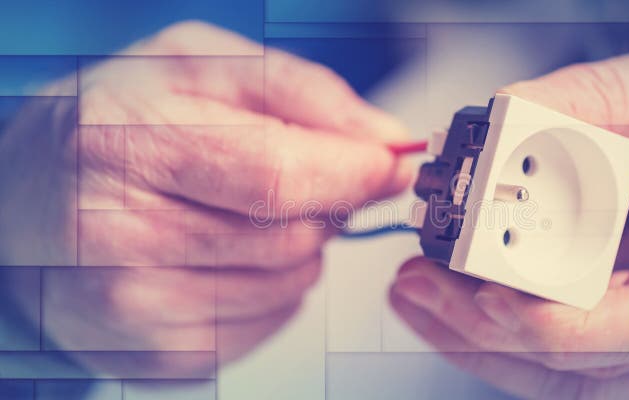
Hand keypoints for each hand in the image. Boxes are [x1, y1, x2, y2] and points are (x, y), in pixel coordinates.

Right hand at [0, 22, 410, 376]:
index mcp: (126, 142)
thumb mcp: (196, 65)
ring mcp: (135, 307)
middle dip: (325, 204)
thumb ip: (301, 91)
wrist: (27, 201)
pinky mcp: (158, 352)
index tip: (389, 162)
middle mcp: (118, 234)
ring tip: (240, 211)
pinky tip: (224, 253)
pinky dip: (273, 283)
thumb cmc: (113, 127)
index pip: (276, 175)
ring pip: (293, 283)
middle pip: (293, 238)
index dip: (353, 172)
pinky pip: (271, 320)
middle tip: (294, 174)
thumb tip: (386, 142)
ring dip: (298, 244)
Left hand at [390, 33, 628, 398]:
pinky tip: (455, 300)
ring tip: (420, 293)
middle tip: (420, 285)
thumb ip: (589, 98)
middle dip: (492, 334)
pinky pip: (569, 357)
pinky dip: (504, 334)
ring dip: (485, 343)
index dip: (557, 326)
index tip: (482, 293)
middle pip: (594, 368)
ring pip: (573, 378)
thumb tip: (502, 117)